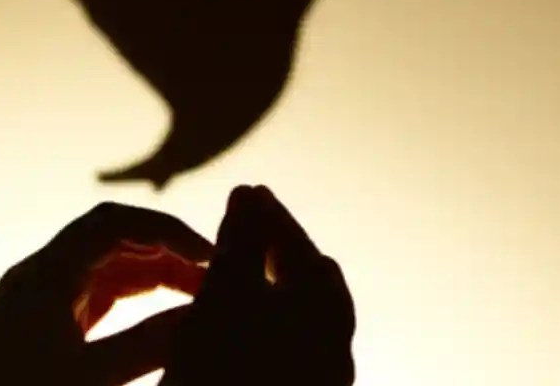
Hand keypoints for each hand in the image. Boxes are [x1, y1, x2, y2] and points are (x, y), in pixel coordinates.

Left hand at [0, 202, 212, 385]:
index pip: (118, 222)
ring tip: (196, 295)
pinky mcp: (36, 324)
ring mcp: (37, 298)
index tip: (211, 255)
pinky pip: (92, 294)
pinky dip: (130, 296)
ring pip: (105, 266)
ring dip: (151, 272)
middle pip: (114, 238)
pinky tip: (157, 314)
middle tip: (213, 276)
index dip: (169, 230)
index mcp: (48, 271)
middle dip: (166, 249)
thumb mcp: (87, 377)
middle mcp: (41, 274)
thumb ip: (147, 346)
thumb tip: (203, 317)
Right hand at [162, 185, 355, 385]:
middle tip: (247, 219)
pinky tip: (238, 318)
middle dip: (276, 249)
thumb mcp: (224, 299)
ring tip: (238, 265)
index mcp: (326, 316)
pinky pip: (292, 346)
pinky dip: (268, 320)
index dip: (270, 218)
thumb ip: (241, 243)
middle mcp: (336, 351)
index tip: (246, 192)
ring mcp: (323, 380)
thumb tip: (248, 195)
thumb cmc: (223, 370)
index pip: (301, 251)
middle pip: (311, 284)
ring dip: (273, 285)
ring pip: (303, 317)